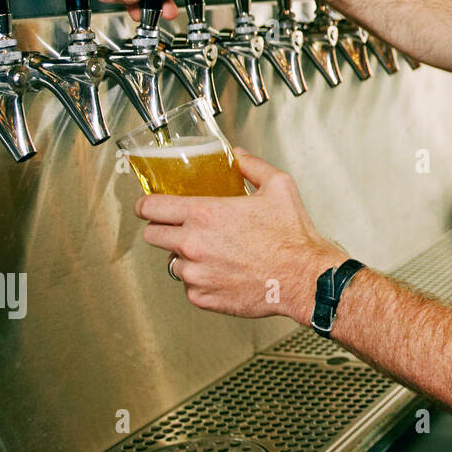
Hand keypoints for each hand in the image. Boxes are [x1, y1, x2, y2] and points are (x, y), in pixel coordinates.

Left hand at [135, 147, 349, 320]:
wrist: (304, 278)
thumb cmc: (292, 237)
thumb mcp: (279, 187)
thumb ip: (252, 166)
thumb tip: (238, 155)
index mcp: (205, 214)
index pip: (151, 208)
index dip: (146, 205)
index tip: (149, 206)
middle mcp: (194, 244)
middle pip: (152, 235)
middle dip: (163, 229)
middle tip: (182, 228)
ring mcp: (196, 274)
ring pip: (172, 262)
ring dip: (186, 256)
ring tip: (213, 253)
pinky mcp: (203, 297)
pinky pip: (189, 286)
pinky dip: (201, 280)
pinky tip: (223, 271)